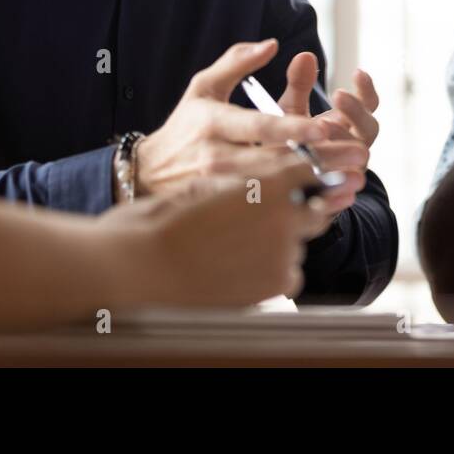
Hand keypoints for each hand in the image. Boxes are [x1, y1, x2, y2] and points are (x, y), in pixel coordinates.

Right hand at [103, 156, 325, 307]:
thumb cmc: (158, 222)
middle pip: (315, 204)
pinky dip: (273, 269)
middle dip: (304, 206)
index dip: (306, 170)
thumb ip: (237, 182)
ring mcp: (281, 253)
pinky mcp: (273, 286)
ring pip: (301, 241)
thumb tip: (261, 185)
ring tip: (245, 243)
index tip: (306, 176)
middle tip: (279, 212)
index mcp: (261, 179)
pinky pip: (289, 273)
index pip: (304, 167)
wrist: (138, 268)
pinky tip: (243, 266)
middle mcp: (280, 215)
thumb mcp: (199, 186)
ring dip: (285, 239)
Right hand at [132, 39, 351, 201]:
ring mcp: (219, 191)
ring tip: (353, 181)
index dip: (293, 127)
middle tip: (360, 155)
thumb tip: (273, 43)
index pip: (258, 126)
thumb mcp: (203, 86)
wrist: (147, 175)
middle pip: (275, 161)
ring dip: (317, 187)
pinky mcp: (223, 214)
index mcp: (212, 122)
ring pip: (274, 191)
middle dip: (321, 159)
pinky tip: (327, 205)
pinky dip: (299, 211)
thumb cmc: (184, 126)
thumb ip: (237, 61)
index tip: (326, 127)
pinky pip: (266, 215)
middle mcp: (215, 158)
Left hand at [278, 51, 377, 215]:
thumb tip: (305, 54)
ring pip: (358, 160)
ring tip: (322, 127)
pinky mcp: (333, 201)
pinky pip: (339, 196)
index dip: (367, 90)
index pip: (368, 106)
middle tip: (338, 95)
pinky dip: (334, 188)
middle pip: (370, 130)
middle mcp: (353, 148)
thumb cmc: (288, 142)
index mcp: (347, 125)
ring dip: (344, 141)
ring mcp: (347, 175)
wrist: (278, 187)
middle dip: (356, 112)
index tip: (358, 71)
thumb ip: (298, 86)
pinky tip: (321, 178)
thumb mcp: (290, 112)